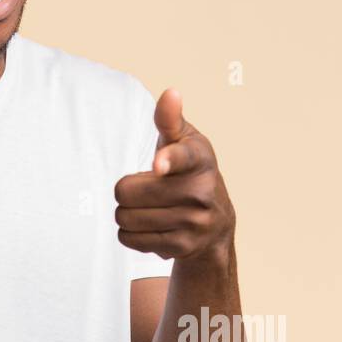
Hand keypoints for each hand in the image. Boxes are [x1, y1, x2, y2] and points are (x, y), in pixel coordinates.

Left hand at [114, 89, 234, 261]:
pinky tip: (152, 226)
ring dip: (126, 213)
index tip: (158, 164)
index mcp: (200, 158)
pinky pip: (129, 239)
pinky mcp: (183, 248)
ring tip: (149, 208)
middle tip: (144, 189)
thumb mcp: (184, 142)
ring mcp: (195, 223)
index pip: (181, 156)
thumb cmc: (188, 171)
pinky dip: (131, 233)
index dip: (167, 160)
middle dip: (125, 191)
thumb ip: (170, 119)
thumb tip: (170, 93)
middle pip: (126, 191)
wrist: (216, 224)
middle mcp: (201, 191)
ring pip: (124, 217)